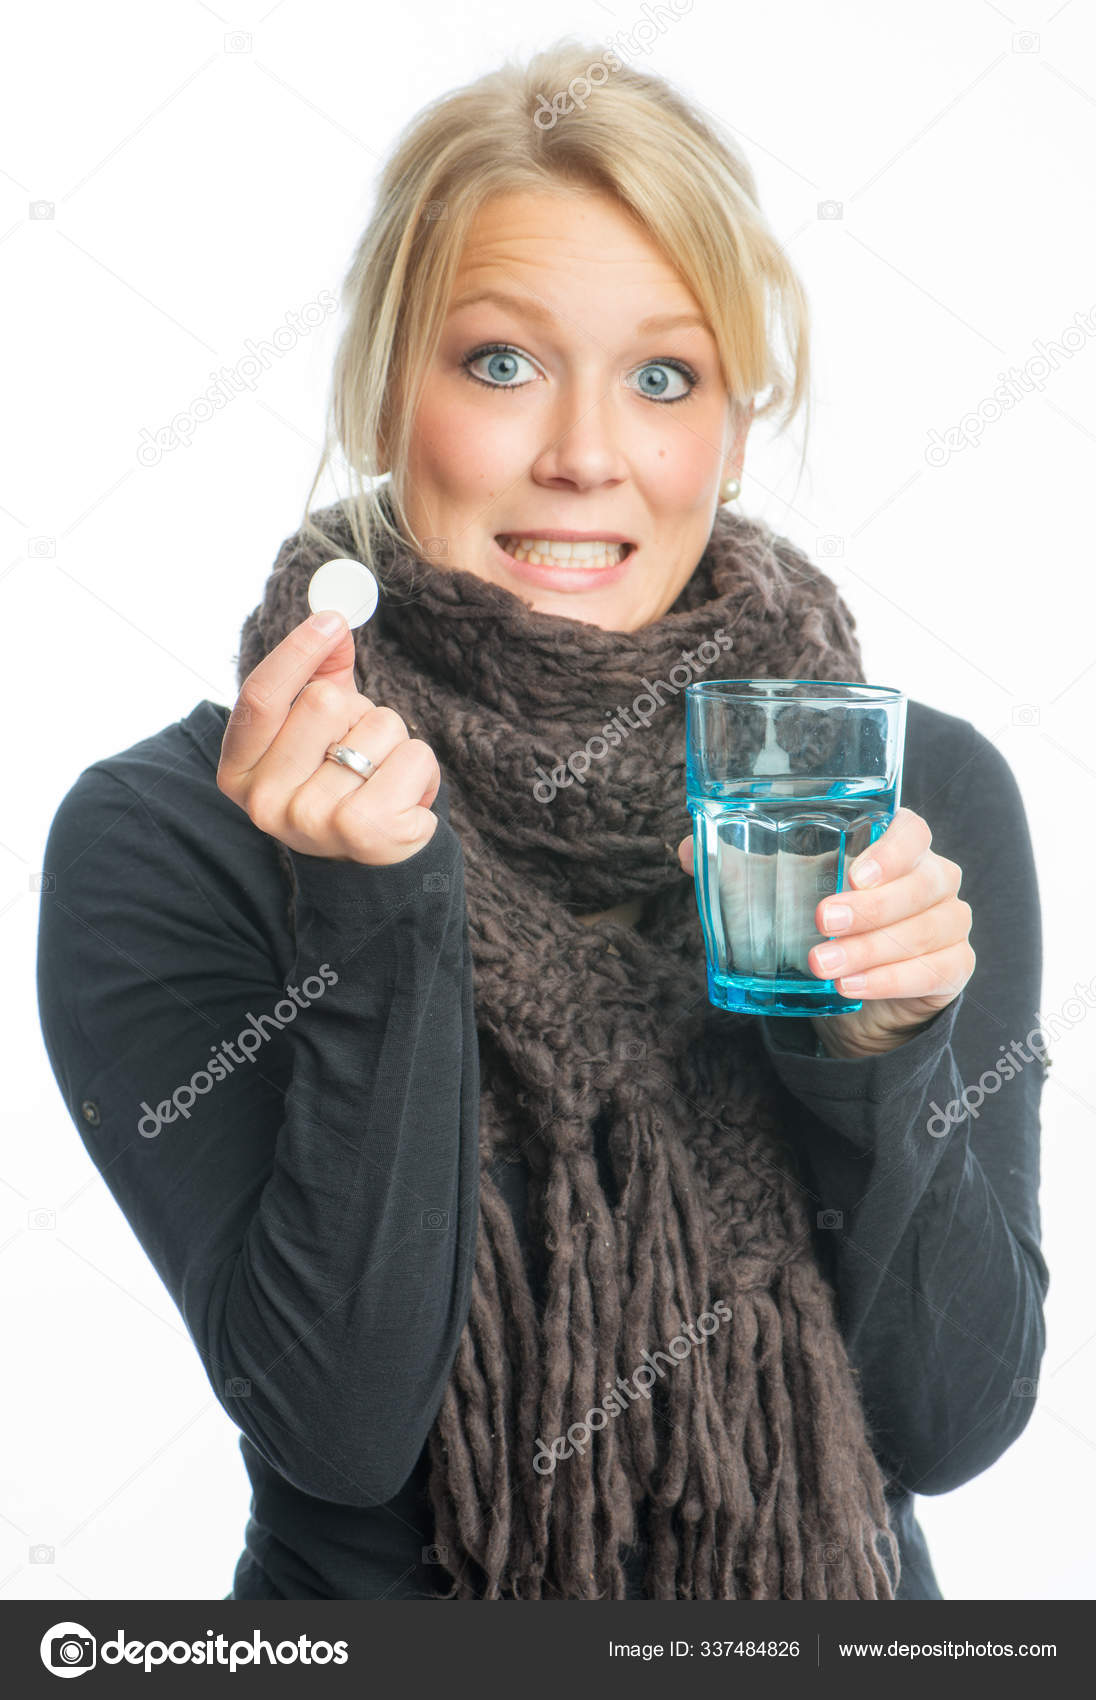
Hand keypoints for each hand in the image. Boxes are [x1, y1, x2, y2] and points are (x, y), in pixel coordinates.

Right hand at [217, 611, 441, 865]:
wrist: (374, 871)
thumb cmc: (342, 791)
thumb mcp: (318, 736)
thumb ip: (319, 676)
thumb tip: (333, 620)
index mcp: (239, 773)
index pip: (261, 697)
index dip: (296, 651)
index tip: (332, 619)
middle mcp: (264, 803)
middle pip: (326, 701)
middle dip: (360, 712)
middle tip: (362, 753)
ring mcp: (311, 820)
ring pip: (380, 726)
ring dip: (396, 745)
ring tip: (384, 782)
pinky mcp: (364, 831)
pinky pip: (414, 756)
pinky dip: (424, 769)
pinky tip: (407, 801)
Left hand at [676, 806, 974, 1058]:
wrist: (851, 994)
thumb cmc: (819, 925)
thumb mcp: (780, 895)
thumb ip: (738, 868)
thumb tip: (688, 851)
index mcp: (896, 848)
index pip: (913, 831)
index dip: (892, 848)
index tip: (853, 871)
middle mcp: (933, 878)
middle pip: (925, 881)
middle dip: (873, 905)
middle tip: (822, 922)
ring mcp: (949, 923)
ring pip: (929, 928)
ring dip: (873, 948)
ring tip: (823, 965)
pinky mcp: (953, 968)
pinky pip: (934, 970)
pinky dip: (891, 980)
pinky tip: (852, 987)